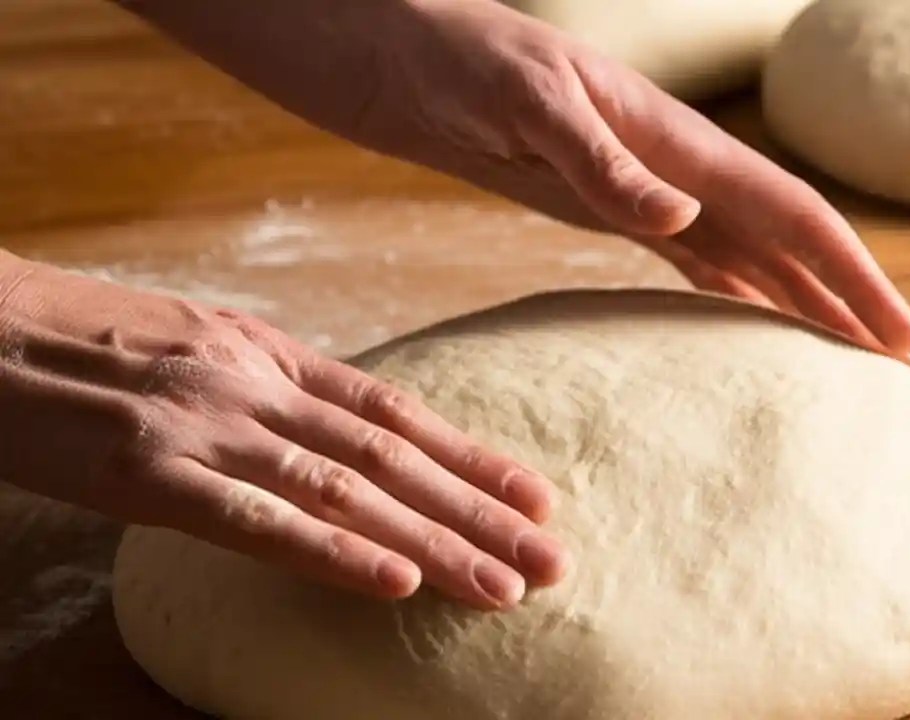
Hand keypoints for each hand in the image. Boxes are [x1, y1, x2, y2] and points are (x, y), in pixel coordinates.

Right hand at [0, 255, 566, 608]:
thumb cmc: (79, 340)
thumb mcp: (193, 348)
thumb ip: (269, 389)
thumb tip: (336, 432)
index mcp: (268, 353)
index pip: (395, 410)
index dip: (472, 455)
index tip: (536, 494)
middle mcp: (255, 385)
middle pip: (393, 454)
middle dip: (481, 510)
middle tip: (554, 556)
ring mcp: (206, 426)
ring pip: (348, 490)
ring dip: (434, 541)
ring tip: (505, 586)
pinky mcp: (149, 473)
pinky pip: (258, 520)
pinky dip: (334, 551)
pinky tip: (395, 581)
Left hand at [119, 0, 909, 355]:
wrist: (368, 45)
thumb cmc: (434, 54)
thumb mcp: (516, 99)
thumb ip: (600, 161)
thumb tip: (689, 220)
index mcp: (665, 136)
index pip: (787, 211)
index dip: (849, 275)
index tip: (900, 337)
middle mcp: (663, 161)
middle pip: (782, 233)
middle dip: (844, 293)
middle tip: (900, 357)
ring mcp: (628, 181)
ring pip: (740, 244)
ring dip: (794, 294)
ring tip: (840, 346)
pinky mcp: (586, 198)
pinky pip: (680, 250)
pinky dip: (725, 285)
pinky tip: (740, 311)